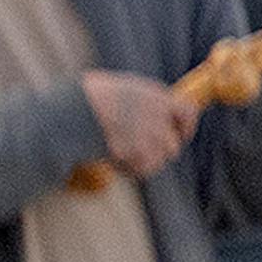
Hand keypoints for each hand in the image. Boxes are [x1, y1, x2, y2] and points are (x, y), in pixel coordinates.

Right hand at [82, 71, 196, 181]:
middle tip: (138, 152)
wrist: (71, 109)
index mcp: (156, 95)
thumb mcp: (122, 90)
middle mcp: (158, 115)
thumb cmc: (88, 97)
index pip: (189, 113)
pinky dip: (130, 170)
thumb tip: (157, 119)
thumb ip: (144, 104)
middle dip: (157, 151)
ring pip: (158, 161)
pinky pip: (141, 169)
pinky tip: (114, 163)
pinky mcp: (136, 152)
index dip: (186, 127)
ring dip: (142, 162)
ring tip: (121, 157)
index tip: (178, 135)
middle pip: (172, 145)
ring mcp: (149, 135)